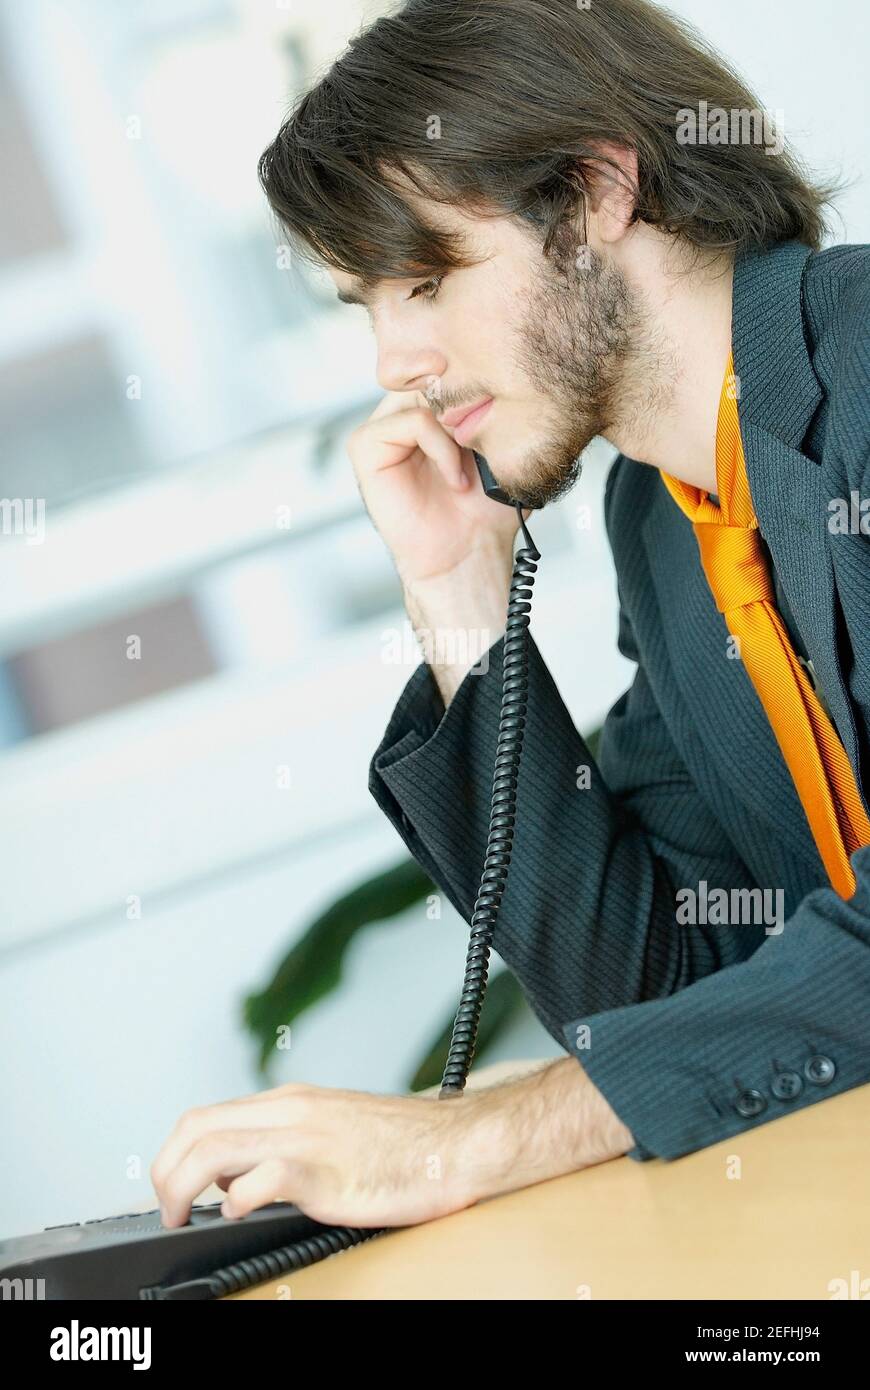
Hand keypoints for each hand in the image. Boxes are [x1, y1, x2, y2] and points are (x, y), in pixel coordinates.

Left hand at [150, 1062, 633, 1230]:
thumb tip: (234, 1179)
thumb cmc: (404, 1147)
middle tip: (168, 1210)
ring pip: (214, 1148)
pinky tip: (240, 1214)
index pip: (206, 1116)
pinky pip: (263, 1176)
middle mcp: (291, 1111)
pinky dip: (238, 1199)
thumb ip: (285, 1143)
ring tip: (183, 1217)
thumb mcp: (333, 1131)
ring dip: (183, 1185)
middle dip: (166, 1170)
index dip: (175, 1154)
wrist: (457, 1145)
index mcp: (291, 1102)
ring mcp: (307, 1137)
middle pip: (197, 1126)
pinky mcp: (326, 1169)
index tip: (173, 1188)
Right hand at [347, 389, 523, 589]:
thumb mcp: (500, 450)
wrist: (466, 555)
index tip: (498, 394)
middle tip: (485, 439)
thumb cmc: (484, 511)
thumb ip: (494, 410)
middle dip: (466, 401)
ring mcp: (380, 430)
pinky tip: (456, 479)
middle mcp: (400, 416)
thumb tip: (501, 370)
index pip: (444, 368)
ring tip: (471, 469)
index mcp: (428, 413)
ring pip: (423, 395)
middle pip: (432, 374)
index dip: (470, 375)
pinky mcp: (366, 447)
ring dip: (457, 430)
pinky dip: (440, 447)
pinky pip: (410, 421)